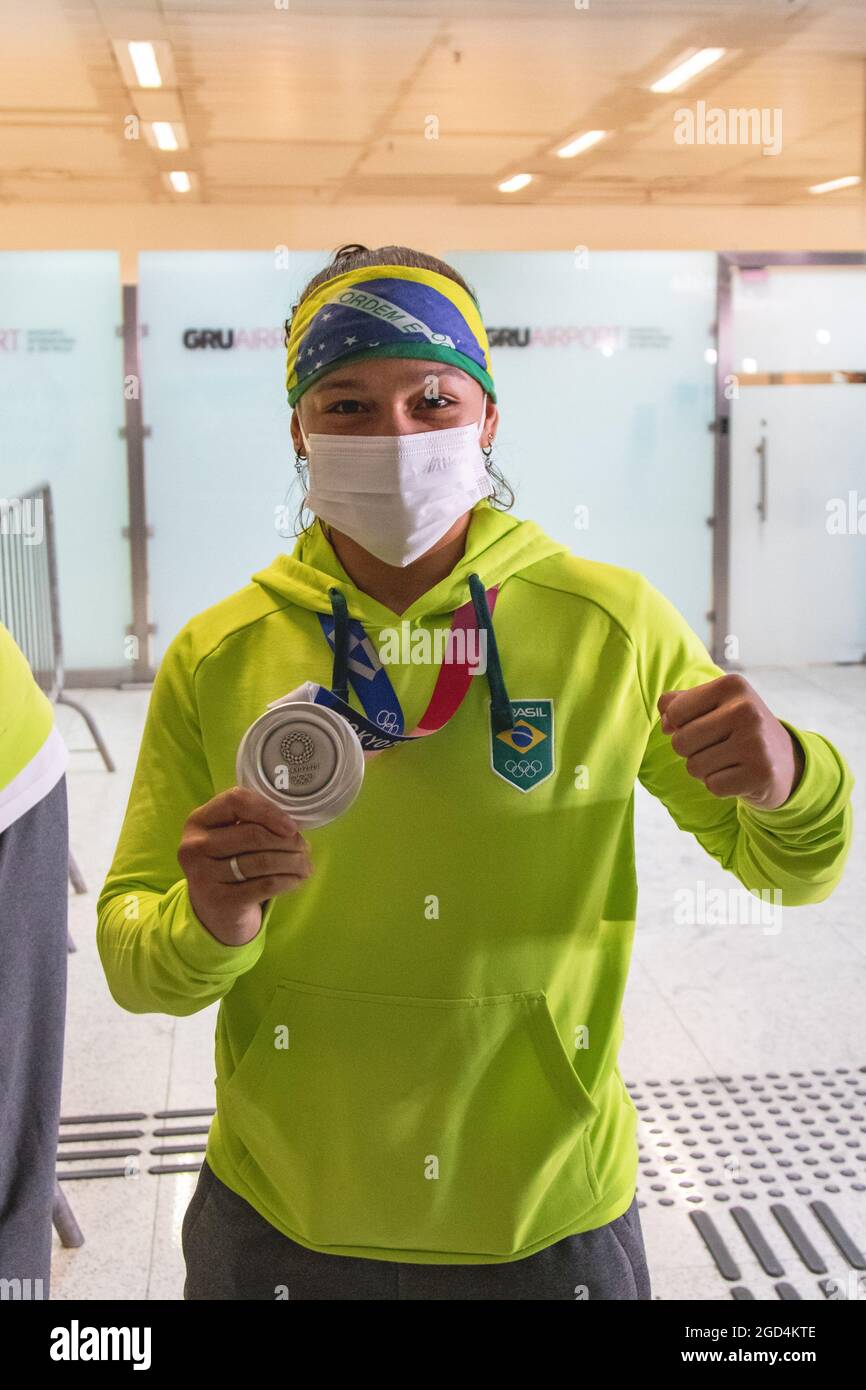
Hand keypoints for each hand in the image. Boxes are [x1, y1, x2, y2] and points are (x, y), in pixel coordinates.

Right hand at [177, 786, 313, 946]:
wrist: (214, 912)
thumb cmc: (229, 865)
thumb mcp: (231, 838)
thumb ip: (254, 822)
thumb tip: (292, 827)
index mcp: (198, 821)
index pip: (235, 801)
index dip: (269, 810)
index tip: (291, 826)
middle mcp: (194, 846)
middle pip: (254, 834)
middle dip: (288, 841)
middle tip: (305, 848)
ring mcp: (204, 875)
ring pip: (263, 861)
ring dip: (293, 862)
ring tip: (305, 864)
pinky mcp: (220, 900)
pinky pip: (266, 884)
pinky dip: (289, 880)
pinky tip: (296, 880)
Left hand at [657, 673, 805, 810]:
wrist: (785, 761)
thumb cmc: (738, 729)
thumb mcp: (714, 705)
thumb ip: (679, 703)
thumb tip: (665, 721)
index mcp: (732, 685)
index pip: (674, 712)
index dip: (680, 726)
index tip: (705, 726)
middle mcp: (746, 709)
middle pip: (680, 742)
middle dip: (691, 751)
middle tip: (718, 747)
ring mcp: (756, 741)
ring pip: (694, 767)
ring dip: (705, 770)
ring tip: (729, 761)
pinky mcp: (761, 772)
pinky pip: (713, 786)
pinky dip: (720, 786)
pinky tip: (739, 775)